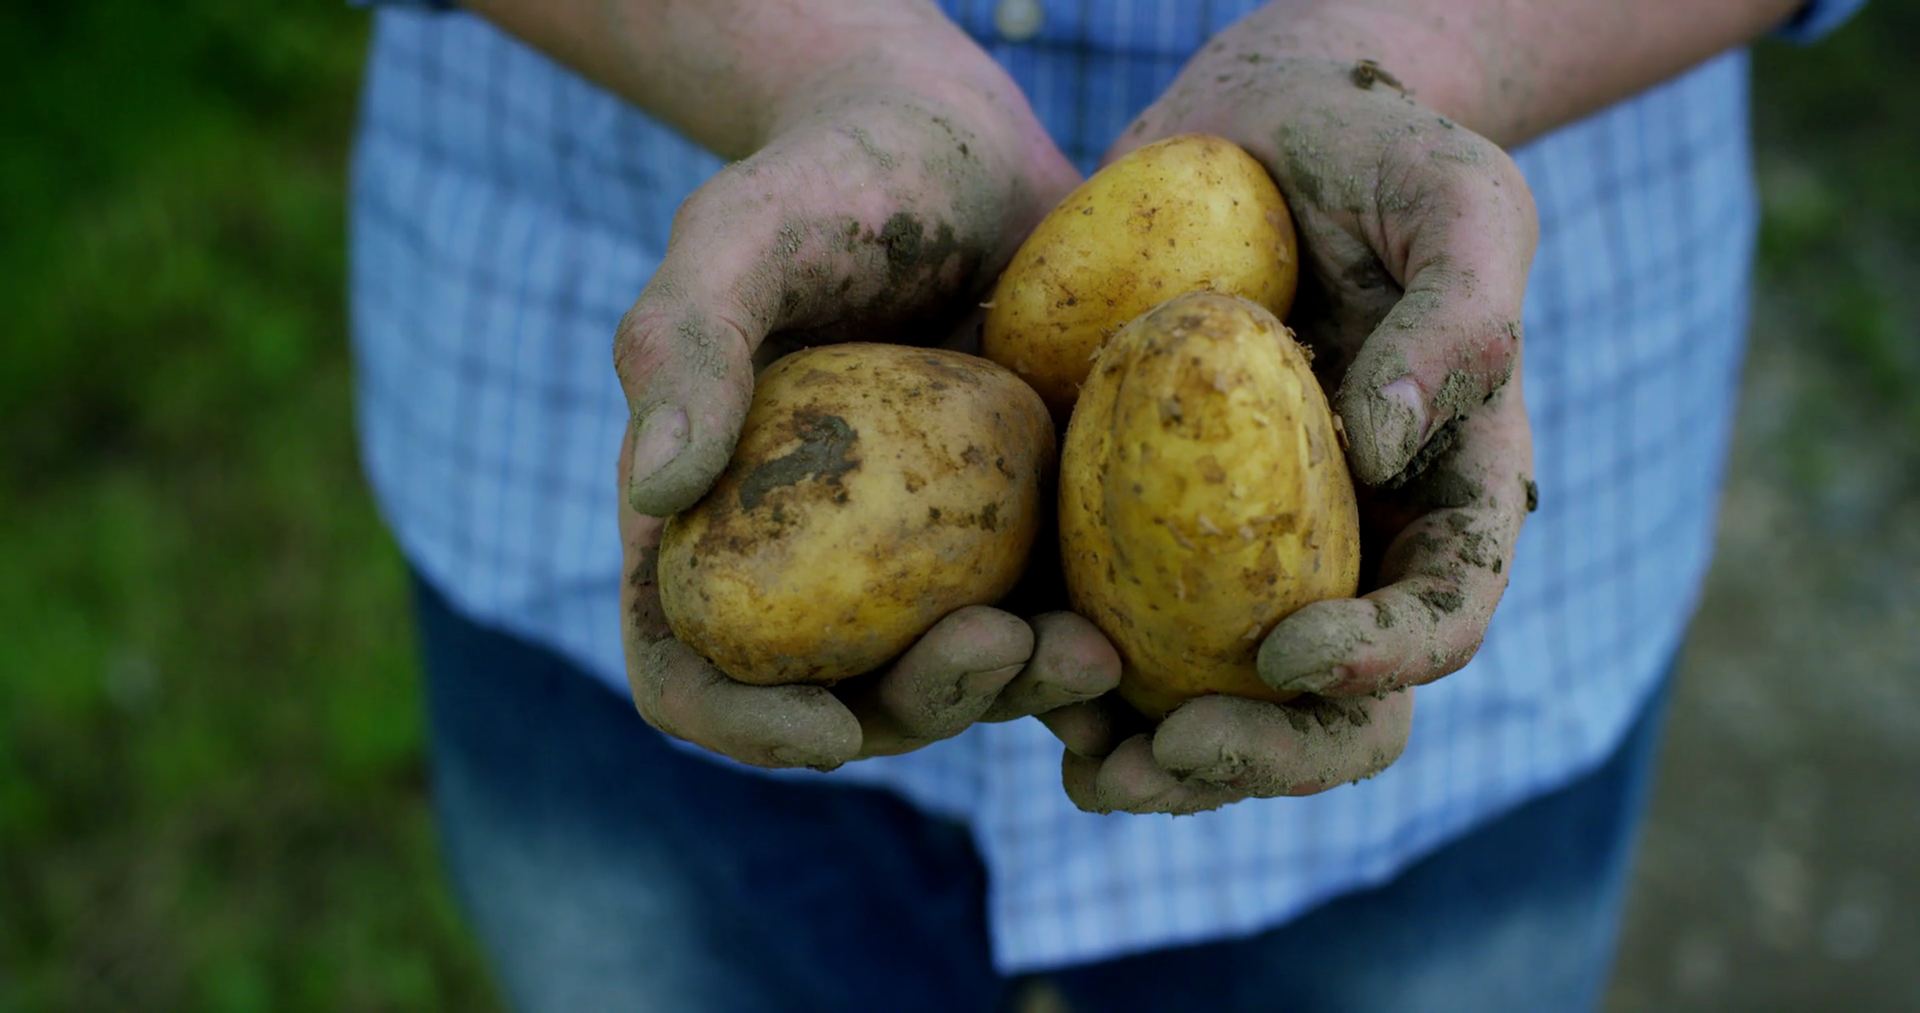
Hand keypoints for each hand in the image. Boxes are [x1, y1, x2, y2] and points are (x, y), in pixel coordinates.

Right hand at [615, 40, 1120, 770]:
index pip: (686, 670)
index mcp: (707, 521)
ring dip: (1014, 695)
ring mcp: (912, 562)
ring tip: (1093, 651)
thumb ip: (683, 340)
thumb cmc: (833, 176)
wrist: (964, 148)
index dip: (742, 726)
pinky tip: (1133, 632)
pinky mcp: (1007, 539)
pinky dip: (1074, 650)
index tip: (830, 732)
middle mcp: (806, 564)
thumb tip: (651, 488)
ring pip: (949, 683)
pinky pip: (1033, 625)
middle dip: (918, 711)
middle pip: (838, 703)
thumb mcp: (744, 232)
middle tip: (1002, 649)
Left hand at [1055, 32, 1538, 812]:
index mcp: (1440, 501)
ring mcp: (1236, 552)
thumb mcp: (1457, 199)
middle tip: (1170, 754)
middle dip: (1259, 757)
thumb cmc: (1377, 149)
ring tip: (1081, 759)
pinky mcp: (1134, 524)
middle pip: (1330, 710)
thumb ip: (1461, 316)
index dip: (1382, 663)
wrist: (1256, 123)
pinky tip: (1006, 672)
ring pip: (1213, 701)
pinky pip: (1105, 624)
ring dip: (1151, 756)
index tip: (1291, 653)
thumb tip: (1379, 449)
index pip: (1441, 619)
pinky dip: (1059, 670)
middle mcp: (1342, 550)